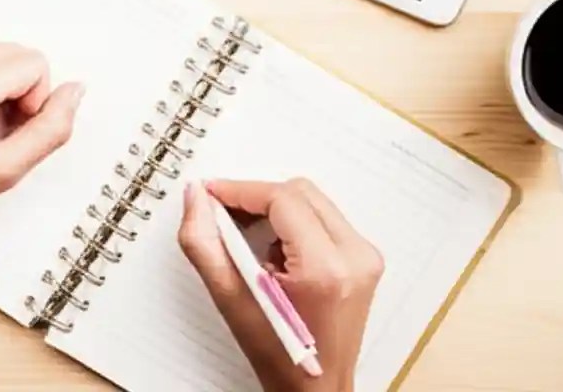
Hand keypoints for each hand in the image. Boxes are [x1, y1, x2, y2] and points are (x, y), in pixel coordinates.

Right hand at [179, 179, 383, 391]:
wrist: (317, 390)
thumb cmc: (282, 358)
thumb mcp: (232, 302)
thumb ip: (205, 245)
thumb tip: (197, 199)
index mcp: (327, 269)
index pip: (282, 199)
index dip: (241, 191)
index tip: (212, 194)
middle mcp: (355, 257)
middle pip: (300, 193)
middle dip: (257, 198)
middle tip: (224, 216)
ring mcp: (365, 256)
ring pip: (312, 202)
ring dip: (275, 211)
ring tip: (249, 244)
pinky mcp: (364, 258)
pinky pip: (323, 219)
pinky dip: (292, 225)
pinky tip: (273, 254)